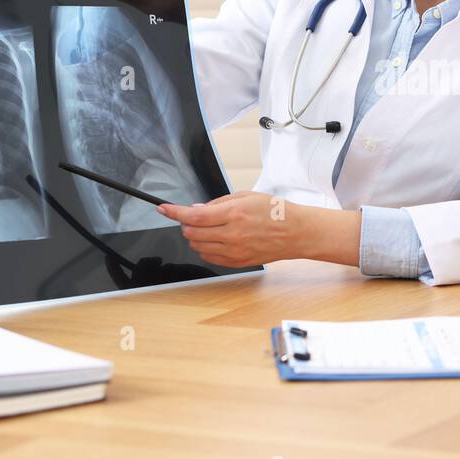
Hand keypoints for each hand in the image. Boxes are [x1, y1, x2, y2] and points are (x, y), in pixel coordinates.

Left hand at [157, 192, 297, 267]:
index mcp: (234, 214)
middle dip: (187, 224)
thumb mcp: (247, 196)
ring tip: (210, 228)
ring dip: (196, 237)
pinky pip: (210, 258)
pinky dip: (206, 248)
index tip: (163, 209)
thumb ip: (218, 203)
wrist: (295, 232)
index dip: (174, 212)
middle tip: (194, 217)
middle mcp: (232, 235)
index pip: (194, 216)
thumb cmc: (275, 211)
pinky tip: (216, 240)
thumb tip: (197, 210)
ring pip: (198, 247)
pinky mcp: (237, 262)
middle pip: (192, 233)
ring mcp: (234, 251)